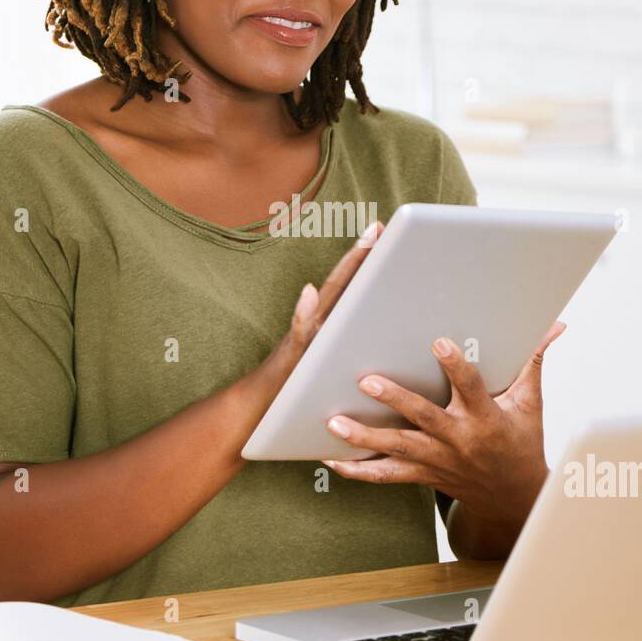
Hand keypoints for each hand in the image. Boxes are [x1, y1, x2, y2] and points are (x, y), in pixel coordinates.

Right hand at [239, 220, 385, 427]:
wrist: (259, 414)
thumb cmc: (297, 392)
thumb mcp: (327, 369)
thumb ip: (343, 350)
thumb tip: (370, 340)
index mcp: (328, 327)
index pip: (349, 289)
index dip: (365, 262)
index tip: (382, 234)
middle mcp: (315, 325)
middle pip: (341, 284)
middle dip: (360, 255)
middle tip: (378, 227)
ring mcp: (303, 337)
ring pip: (327, 299)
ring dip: (344, 271)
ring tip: (365, 244)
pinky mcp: (292, 356)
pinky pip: (299, 333)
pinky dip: (303, 313)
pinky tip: (309, 293)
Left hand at [321, 320, 566, 530]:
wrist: (512, 497)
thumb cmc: (520, 441)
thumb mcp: (531, 403)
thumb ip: (533, 361)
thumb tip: (555, 325)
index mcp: (486, 418)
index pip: (472, 388)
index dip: (456, 366)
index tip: (439, 343)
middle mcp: (459, 440)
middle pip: (424, 420)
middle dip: (395, 401)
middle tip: (367, 382)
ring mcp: (437, 461)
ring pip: (397, 450)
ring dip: (364, 439)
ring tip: (334, 423)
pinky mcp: (422, 476)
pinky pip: (386, 476)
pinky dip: (357, 470)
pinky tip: (330, 458)